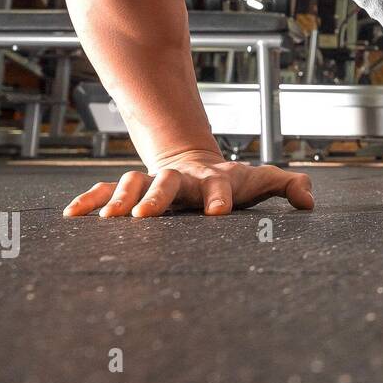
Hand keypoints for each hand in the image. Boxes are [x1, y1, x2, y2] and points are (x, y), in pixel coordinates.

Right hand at [63, 153, 314, 217]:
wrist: (196, 163)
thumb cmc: (233, 181)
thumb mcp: (262, 181)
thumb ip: (289, 186)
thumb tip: (309, 201)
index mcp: (214, 180)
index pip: (221, 186)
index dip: (221, 197)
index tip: (219, 214)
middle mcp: (180, 179)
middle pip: (168, 182)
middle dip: (157, 196)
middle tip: (145, 215)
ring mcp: (153, 182)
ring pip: (132, 183)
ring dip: (119, 198)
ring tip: (110, 218)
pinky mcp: (131, 192)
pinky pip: (105, 192)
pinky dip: (90, 200)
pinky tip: (73, 215)